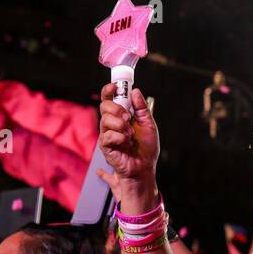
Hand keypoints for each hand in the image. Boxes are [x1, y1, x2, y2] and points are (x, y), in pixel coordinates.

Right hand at [98, 84, 159, 202]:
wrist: (145, 167)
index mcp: (120, 116)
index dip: (109, 90)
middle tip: (127, 117)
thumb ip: (141, 108)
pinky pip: (107, 135)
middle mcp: (111, 124)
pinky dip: (120, 137)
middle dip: (116, 108)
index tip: (114, 86)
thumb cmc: (146, 148)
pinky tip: (127, 143)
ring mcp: (107, 134)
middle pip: (104, 106)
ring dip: (121, 125)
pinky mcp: (105, 146)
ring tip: (130, 134)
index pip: (109, 99)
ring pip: (105, 120)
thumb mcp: (148, 124)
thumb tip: (135, 91)